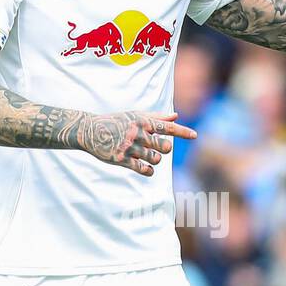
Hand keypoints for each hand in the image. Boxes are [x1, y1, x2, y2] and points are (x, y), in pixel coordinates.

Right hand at [79, 111, 196, 176]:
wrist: (90, 131)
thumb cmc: (116, 121)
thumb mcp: (135, 115)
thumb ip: (157, 117)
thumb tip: (176, 116)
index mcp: (142, 121)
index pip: (167, 127)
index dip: (182, 132)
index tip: (195, 135)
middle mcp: (137, 134)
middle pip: (164, 146)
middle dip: (165, 149)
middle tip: (157, 148)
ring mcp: (129, 147)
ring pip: (155, 159)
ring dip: (155, 160)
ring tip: (146, 156)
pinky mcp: (121, 160)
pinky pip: (144, 169)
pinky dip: (149, 170)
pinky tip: (146, 167)